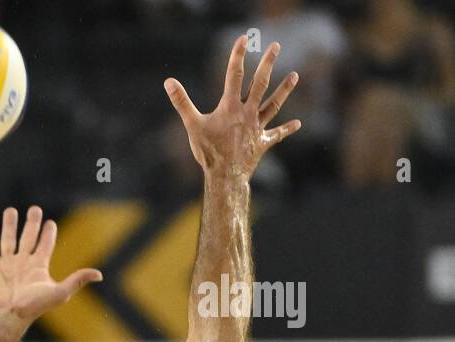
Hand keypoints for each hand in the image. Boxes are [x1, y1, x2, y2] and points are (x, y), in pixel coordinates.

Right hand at [0, 206, 101, 321]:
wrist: (8, 316)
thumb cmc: (34, 307)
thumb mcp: (60, 292)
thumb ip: (77, 280)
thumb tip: (99, 275)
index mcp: (38, 267)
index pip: (45, 245)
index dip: (48, 234)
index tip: (50, 223)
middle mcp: (22, 263)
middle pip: (28, 238)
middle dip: (31, 224)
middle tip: (35, 209)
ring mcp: (5, 265)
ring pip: (7, 240)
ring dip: (9, 226)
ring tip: (10, 211)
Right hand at [165, 35, 300, 179]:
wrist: (225, 176)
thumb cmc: (208, 151)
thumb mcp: (191, 125)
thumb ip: (181, 102)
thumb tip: (168, 82)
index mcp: (230, 107)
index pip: (234, 75)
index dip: (237, 56)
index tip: (243, 39)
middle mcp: (247, 113)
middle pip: (260, 83)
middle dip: (268, 63)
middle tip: (276, 46)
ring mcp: (256, 128)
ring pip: (273, 105)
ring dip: (284, 90)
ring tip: (295, 75)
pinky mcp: (262, 143)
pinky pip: (276, 134)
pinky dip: (286, 129)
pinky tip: (298, 123)